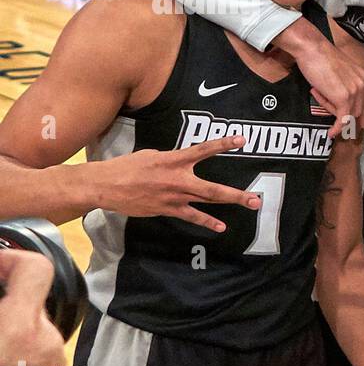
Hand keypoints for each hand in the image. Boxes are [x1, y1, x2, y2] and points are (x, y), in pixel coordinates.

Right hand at [0, 250, 64, 365]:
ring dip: (4, 320)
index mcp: (19, 329)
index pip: (35, 268)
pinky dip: (10, 342)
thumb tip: (0, 298)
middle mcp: (45, 339)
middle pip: (29, 295)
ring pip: (28, 322)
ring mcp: (52, 360)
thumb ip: (1, 316)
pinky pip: (31, 346)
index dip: (9, 259)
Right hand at [92, 135, 262, 230]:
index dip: (224, 144)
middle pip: (213, 189)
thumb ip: (172, 159)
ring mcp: (174, 197)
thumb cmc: (128, 167)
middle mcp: (178, 180)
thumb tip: (183, 163)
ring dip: (230, 204)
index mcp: (174, 160)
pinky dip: (207, 221)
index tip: (242, 139)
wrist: (106, 186)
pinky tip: (220, 226)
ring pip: (208, 203)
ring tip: (251, 205)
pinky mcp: (167, 210)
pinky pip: (192, 216)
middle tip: (257, 198)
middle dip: (237, 194)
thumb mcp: (152, 155)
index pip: (203, 150)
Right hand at [273, 19, 363, 136]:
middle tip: (335, 120)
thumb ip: (342, 82)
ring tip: (320, 101)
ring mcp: (354, 91)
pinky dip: (337, 128)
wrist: (313, 49)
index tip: (361, 123)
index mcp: (362, 76)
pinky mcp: (343, 98)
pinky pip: (342, 119)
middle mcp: (362, 84)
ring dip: (333, 113)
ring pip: (348, 114)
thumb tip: (336, 96)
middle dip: (344, 115)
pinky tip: (331, 132)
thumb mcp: (338, 70)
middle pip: (357, 109)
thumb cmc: (320, 56)